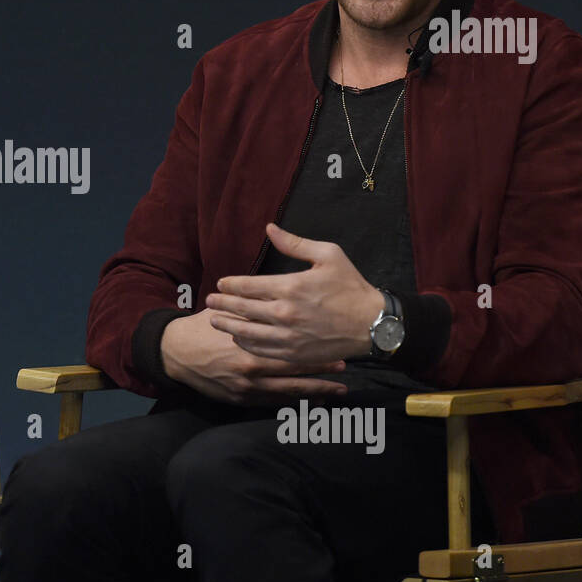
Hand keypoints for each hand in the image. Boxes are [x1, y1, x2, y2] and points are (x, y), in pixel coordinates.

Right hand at [160, 308, 347, 406]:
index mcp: (251, 343)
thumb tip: (273, 290)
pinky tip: (311, 402)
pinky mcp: (241, 399)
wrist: (175, 353)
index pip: (291, 346)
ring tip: (336, 390)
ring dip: (314, 391)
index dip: (315, 349)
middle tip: (343, 367)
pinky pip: (273, 404)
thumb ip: (250, 305)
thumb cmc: (203, 328)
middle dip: (321, 371)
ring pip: (288, 392)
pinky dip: (293, 403)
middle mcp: (252, 368)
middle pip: (295, 371)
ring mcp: (247, 387)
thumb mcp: (227, 310)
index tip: (335, 346)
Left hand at [205, 223, 384, 364]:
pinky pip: (262, 350)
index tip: (221, 283)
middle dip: (222, 304)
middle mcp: (285, 313)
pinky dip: (246, 344)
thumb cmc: (351, 287)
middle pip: (242, 309)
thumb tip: (269, 229)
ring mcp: (288, 336)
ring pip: (246, 333)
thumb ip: (295, 244)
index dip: (230, 285)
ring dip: (227, 326)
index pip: (248, 286)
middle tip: (209, 301)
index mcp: (290, 287)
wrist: (373, 323)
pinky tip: (239, 338)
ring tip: (215, 320)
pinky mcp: (294, 353)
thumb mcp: (328, 255)